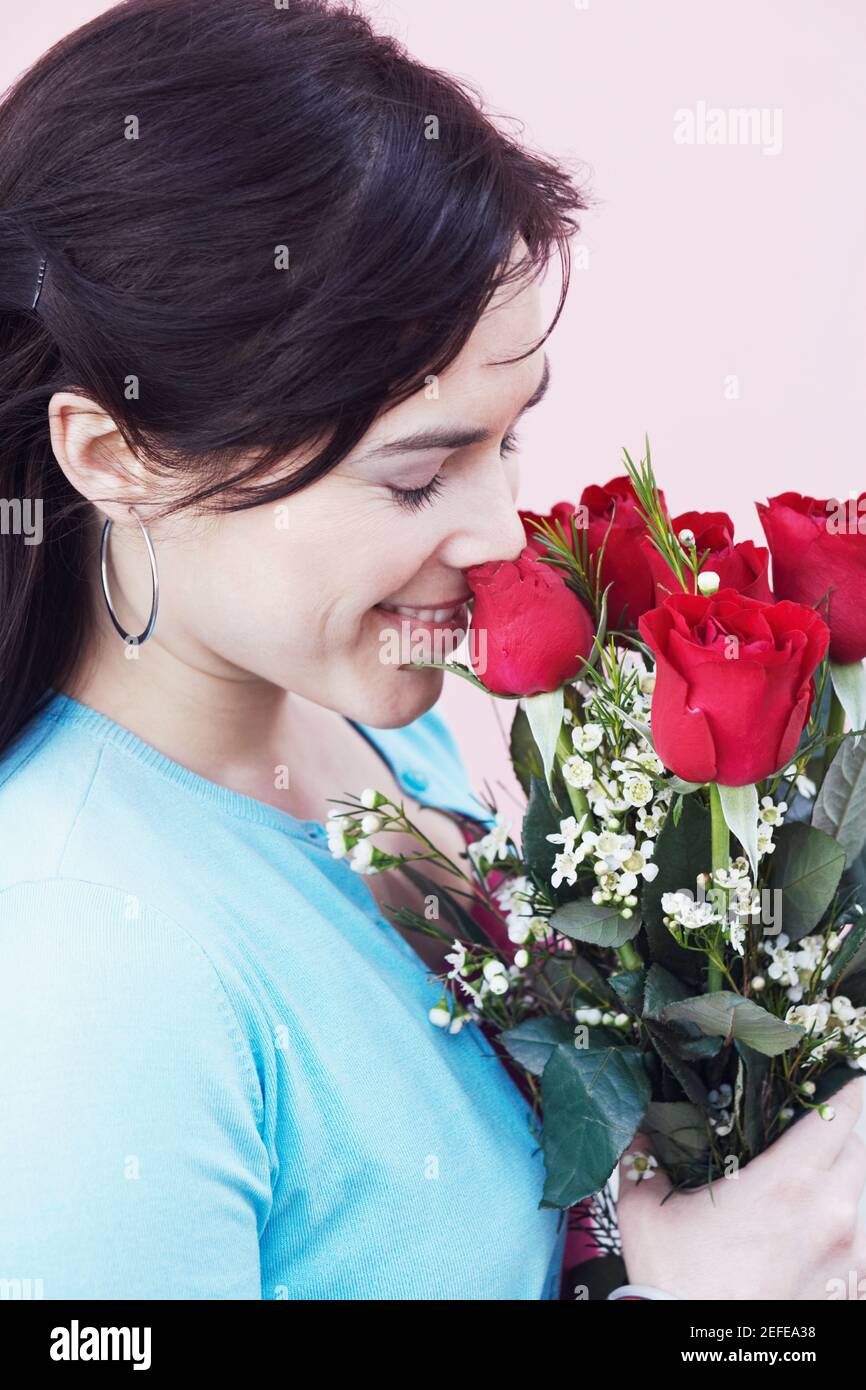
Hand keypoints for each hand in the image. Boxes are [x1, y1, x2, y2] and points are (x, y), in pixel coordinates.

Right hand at [617, 1075, 865, 1299]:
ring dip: (841, 1174)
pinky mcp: (852, 1285)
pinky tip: (808, 1223)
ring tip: (805, 1176)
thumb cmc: (676, 1282)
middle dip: (840, 1124)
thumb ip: (642, 1155)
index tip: (832, 1070)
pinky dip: (842, 1220)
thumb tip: (639, 1121)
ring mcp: (849, 1252)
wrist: (701, 1353)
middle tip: (809, 1118)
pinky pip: (861, 1236)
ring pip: (862, 1189)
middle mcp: (831, 1211)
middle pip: (860, 1142)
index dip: (843, 1082)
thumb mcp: (645, 1209)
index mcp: (788, 1181)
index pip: (843, 1109)